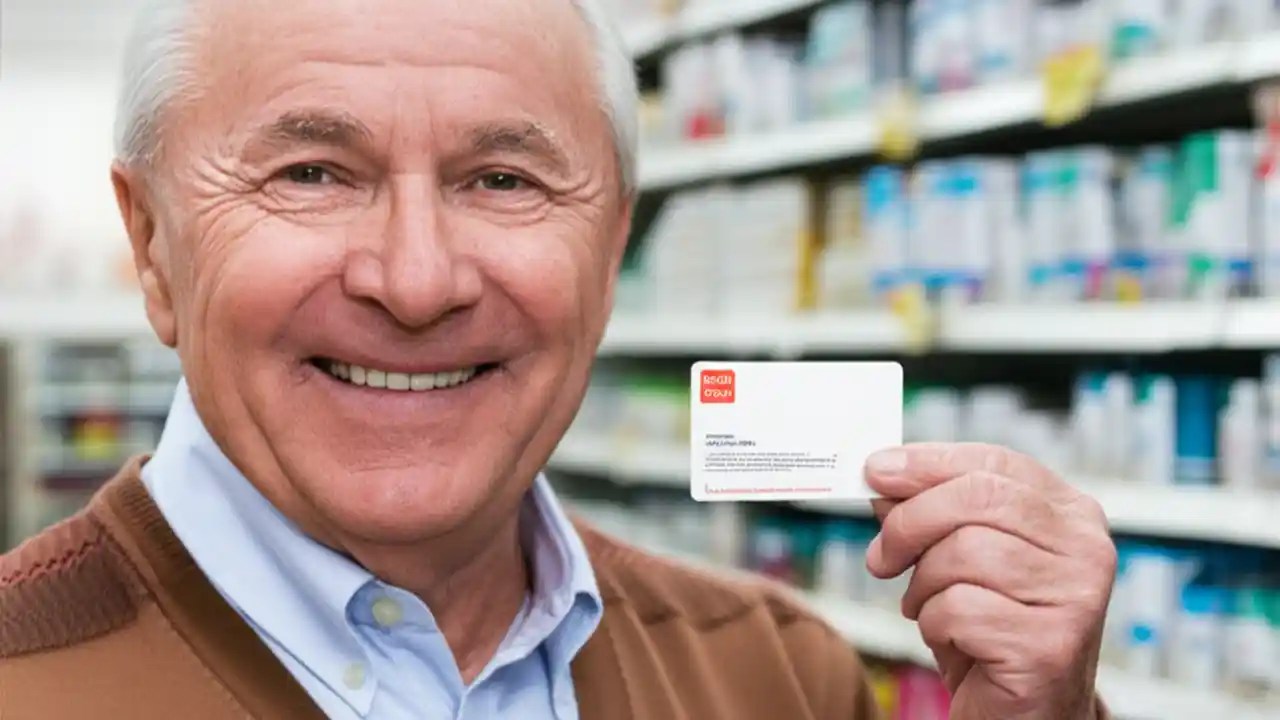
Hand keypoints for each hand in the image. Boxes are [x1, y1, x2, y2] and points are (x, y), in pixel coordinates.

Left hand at [864, 443, 1115, 719]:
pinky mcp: (1051, 645)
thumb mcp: (957, 561)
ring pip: (964, 552)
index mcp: (1070, 514)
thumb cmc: (989, 630)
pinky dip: (936, 623)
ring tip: (927, 607)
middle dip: (910, 522)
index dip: (928, 462)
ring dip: (924, 585)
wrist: (1022, 714)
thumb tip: (883, 475)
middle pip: (977, 498)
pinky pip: (960, 608)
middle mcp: (1086, 548)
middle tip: (881, 555)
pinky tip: (952, 638)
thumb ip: (928, 512)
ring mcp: (1076, 597)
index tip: (876, 470)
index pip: (995, 463)